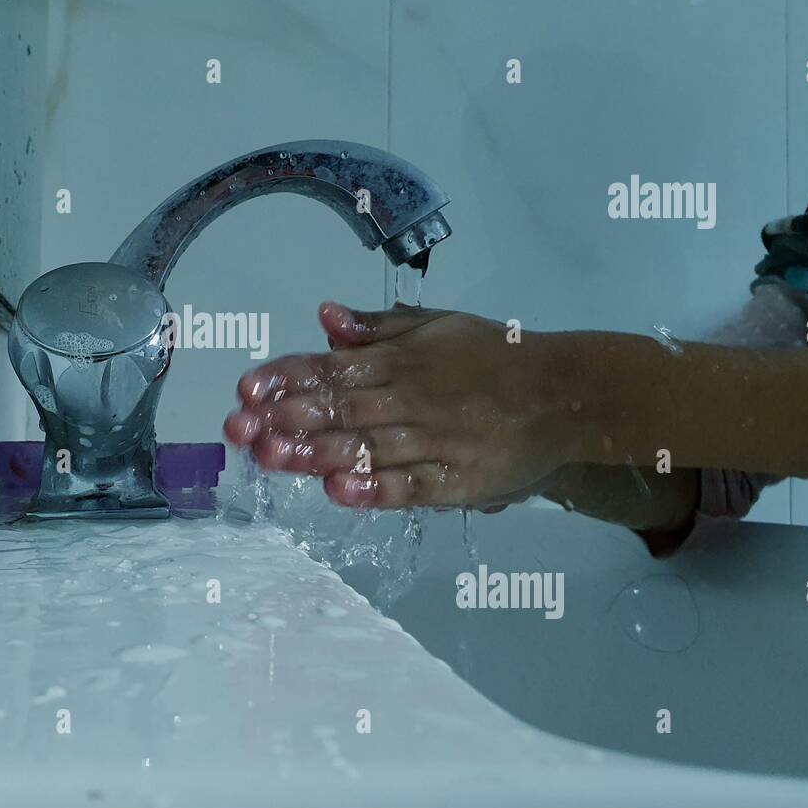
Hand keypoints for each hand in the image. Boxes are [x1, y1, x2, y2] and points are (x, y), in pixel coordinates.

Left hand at [223, 302, 579, 509]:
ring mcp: (435, 441)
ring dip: (316, 453)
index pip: (335, 368)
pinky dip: (375, 489)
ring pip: (368, 447)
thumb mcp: (438, 327)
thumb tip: (324, 315)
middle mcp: (412, 398)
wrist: (567, 394)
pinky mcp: (458, 481)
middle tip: (239, 428)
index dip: (288, 377)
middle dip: (286, 417)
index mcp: (404, 359)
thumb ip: (378, 327)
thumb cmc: (495, 357)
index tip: (247, 387)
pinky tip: (338, 491)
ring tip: (272, 457)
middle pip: (341, 409)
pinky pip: (411, 486)